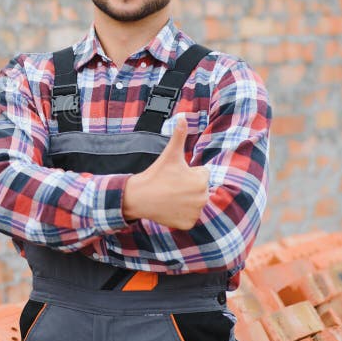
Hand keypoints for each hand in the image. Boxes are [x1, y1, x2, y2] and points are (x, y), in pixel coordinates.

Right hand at [123, 115, 209, 229]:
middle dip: (188, 187)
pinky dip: (181, 214)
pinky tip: (170, 208)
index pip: (202, 175)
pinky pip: (189, 217)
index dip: (188, 173)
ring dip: (186, 200)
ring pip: (195, 203)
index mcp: (201, 180)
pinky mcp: (188, 224)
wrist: (139, 197)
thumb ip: (179, 135)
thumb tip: (183, 116)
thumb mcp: (170, 154)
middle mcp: (202, 198)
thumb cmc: (156, 174)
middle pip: (199, 189)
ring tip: (170, 197)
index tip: (174, 175)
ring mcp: (195, 213)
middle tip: (171, 186)